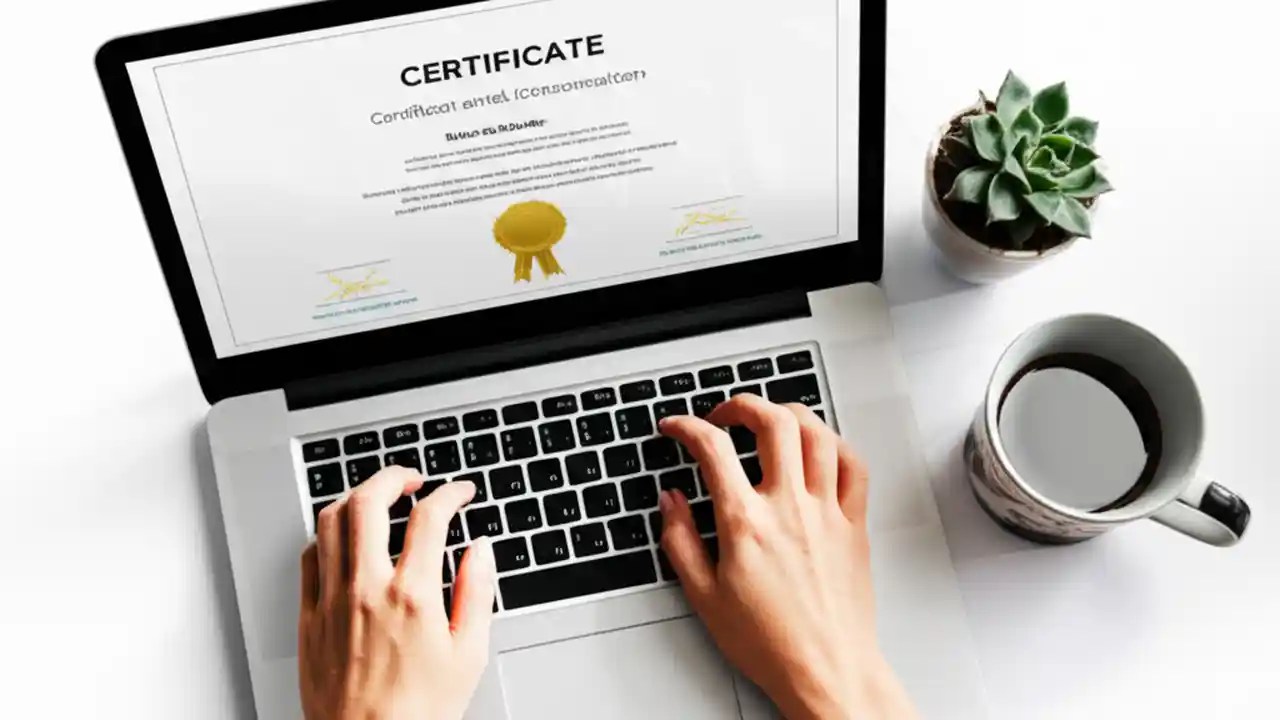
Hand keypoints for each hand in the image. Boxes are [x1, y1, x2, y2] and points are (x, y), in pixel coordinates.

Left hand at [299, 466, 495, 719]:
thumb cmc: (417, 714)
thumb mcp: (469, 655)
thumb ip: (477, 593)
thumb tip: (481, 551)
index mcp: (412, 596)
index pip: (430, 517)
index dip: (450, 493)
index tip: (460, 493)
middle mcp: (367, 589)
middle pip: (369, 501)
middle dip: (394, 476)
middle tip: (413, 479)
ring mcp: (332, 600)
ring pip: (331, 521)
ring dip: (356, 496)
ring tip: (376, 496)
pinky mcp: (309, 617)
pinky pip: (309, 557)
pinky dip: (327, 534)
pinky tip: (343, 537)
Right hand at [658, 395, 916, 719]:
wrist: (826, 670)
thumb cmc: (770, 644)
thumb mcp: (704, 597)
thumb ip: (680, 541)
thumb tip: (671, 502)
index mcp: (747, 524)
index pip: (712, 449)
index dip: (686, 427)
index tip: (676, 427)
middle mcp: (790, 508)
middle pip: (772, 422)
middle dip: (741, 404)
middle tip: (724, 415)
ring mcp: (828, 512)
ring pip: (816, 433)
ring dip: (789, 413)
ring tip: (770, 419)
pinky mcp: (855, 524)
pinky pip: (853, 465)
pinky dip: (834, 444)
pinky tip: (818, 448)